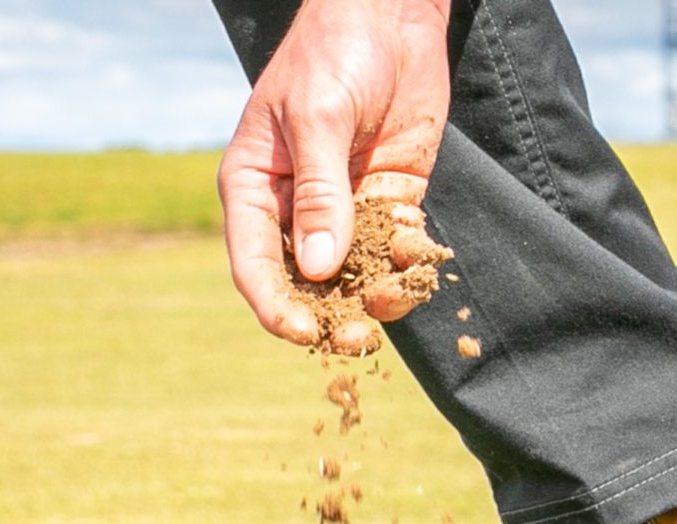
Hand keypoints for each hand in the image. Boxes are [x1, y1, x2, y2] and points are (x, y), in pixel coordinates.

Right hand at [217, 0, 451, 347]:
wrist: (392, 15)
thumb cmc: (334, 51)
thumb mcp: (319, 118)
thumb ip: (320, 195)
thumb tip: (322, 270)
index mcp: (256, 186)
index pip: (255, 263)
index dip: (274, 304)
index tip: (301, 331)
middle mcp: (296, 207)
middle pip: (305, 281)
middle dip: (328, 313)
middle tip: (357, 337)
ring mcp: (345, 207)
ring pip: (354, 273)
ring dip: (374, 294)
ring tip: (398, 296)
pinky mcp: (389, 201)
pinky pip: (396, 247)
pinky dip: (408, 261)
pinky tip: (422, 257)